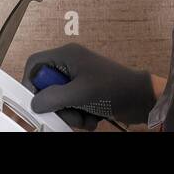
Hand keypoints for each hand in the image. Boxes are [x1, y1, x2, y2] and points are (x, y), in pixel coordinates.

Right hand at [22, 42, 155, 129]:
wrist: (142, 99)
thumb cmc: (113, 89)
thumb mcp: (80, 94)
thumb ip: (53, 98)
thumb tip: (34, 104)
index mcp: (67, 55)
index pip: (35, 63)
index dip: (31, 82)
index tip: (35, 102)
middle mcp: (71, 65)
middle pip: (47, 87)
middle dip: (57, 106)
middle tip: (69, 113)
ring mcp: (80, 79)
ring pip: (60, 101)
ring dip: (71, 114)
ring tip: (87, 117)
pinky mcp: (88, 93)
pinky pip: (73, 107)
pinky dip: (81, 116)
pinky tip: (94, 118)